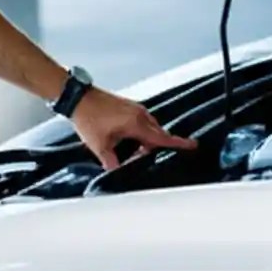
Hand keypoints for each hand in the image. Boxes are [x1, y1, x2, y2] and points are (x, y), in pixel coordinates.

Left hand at [70, 88, 196, 169]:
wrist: (78, 97)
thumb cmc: (88, 117)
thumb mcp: (99, 145)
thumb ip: (112, 162)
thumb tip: (118, 173)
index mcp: (136, 123)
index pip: (162, 137)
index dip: (179, 144)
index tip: (193, 145)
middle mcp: (140, 114)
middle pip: (157, 136)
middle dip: (151, 149)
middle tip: (134, 158)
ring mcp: (135, 109)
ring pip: (149, 130)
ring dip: (143, 141)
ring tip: (123, 148)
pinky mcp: (129, 107)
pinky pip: (142, 123)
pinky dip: (138, 133)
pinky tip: (123, 138)